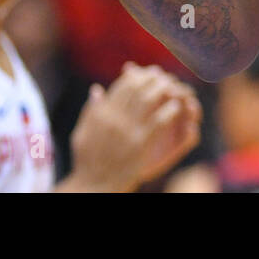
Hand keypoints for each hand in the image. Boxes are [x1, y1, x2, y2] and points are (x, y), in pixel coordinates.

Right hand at [69, 62, 202, 191]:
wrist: (94, 185)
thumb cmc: (87, 161)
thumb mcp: (82, 133)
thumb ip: (90, 110)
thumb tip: (96, 89)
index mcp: (101, 114)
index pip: (123, 85)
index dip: (138, 75)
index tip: (147, 72)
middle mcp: (114, 118)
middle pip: (138, 88)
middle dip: (153, 78)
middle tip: (163, 77)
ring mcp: (128, 130)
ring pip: (150, 99)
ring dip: (163, 89)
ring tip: (172, 87)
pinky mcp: (141, 144)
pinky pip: (160, 119)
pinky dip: (170, 109)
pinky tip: (176, 107)